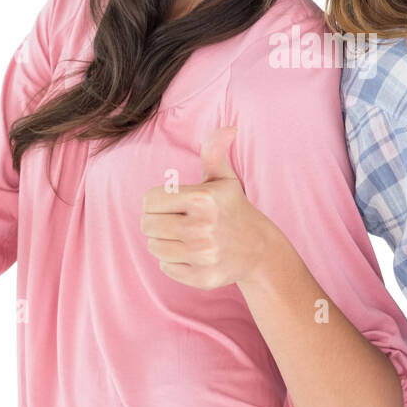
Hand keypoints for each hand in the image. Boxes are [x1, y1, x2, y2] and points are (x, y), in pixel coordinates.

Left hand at [140, 127, 274, 288]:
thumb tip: (229, 129)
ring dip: (163, 242)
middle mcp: (201, 228)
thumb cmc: (234, 209)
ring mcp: (202, 255)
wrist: (259, 249)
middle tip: (174, 221)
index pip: (149, 201)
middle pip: (147, 225)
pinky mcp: (202, 278)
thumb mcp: (224, 180)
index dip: (155, 201)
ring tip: (182, 237)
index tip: (170, 204)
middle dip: (156, 222)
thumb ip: (215, 152)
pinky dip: (173, 262)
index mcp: (202, 199)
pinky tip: (191, 254)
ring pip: (154, 247)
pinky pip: (166, 268)